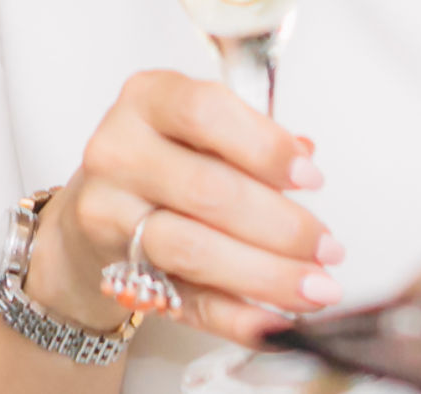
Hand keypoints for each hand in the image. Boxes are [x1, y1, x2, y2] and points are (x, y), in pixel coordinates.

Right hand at [31, 70, 335, 345]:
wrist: (93, 216)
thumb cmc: (159, 164)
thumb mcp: (198, 132)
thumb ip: (251, 141)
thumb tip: (305, 152)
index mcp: (147, 100)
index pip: (204, 112)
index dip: (264, 147)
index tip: (310, 177)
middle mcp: (118, 151)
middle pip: (207, 190)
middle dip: (280, 225)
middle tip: (327, 247)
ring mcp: (110, 213)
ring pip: (193, 249)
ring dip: (265, 274)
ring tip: (315, 288)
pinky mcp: (116, 272)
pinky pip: (185, 302)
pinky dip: (237, 317)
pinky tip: (275, 321)